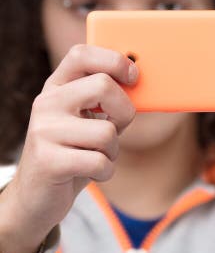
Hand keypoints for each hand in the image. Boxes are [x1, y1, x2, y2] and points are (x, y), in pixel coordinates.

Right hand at [0, 45, 136, 252]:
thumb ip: (106, 99)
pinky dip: (106, 171)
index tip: (133, 77)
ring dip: (113, 150)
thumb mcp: (87, 118)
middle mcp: (46, 104)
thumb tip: (139, 79)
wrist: (36, 198)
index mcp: (56, 87)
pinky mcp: (48, 162)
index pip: (81, 54)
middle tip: (115, 128)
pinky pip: (100, 161)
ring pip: (107, 131)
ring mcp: (43, 132)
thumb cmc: (74, 152)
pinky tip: (91, 172)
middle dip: (124, 111)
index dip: (114, 60)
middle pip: (103, 86)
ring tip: (95, 156)